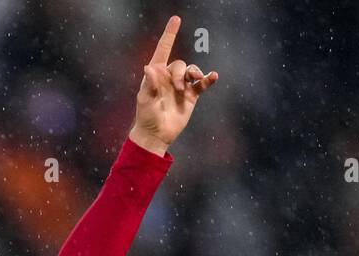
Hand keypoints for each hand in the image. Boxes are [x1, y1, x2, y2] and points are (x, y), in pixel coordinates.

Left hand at [129, 15, 217, 155]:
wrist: (157, 134)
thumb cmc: (146, 116)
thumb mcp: (145, 100)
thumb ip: (149, 84)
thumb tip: (149, 67)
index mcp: (156, 73)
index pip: (163, 49)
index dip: (170, 34)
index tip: (176, 19)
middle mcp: (169, 76)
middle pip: (180, 64)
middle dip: (180, 74)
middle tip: (178, 89)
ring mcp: (181, 85)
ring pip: (192, 71)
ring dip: (193, 75)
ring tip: (189, 87)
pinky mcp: (191, 96)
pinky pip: (201, 84)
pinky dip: (208, 79)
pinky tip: (213, 76)